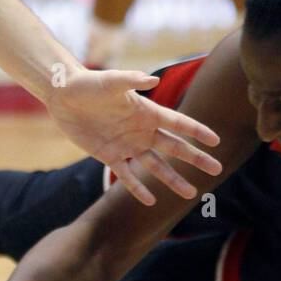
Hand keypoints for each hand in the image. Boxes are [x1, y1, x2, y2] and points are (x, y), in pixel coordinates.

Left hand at [44, 66, 220, 205]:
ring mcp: (127, 145)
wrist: (64, 95)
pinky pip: (127, 176)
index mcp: (147, 112)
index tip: (216, 141)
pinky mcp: (109, 156)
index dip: (197, 131)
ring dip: (173, 179)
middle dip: (196, 159)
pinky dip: (138, 188)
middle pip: (175, 148)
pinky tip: (151, 201)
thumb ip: (132, 80)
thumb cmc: (89, 83)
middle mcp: (142, 131)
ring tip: (190, 193)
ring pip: (156, 166)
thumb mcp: (111, 80)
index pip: (178, 124)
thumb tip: (154, 79)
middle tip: (216, 170)